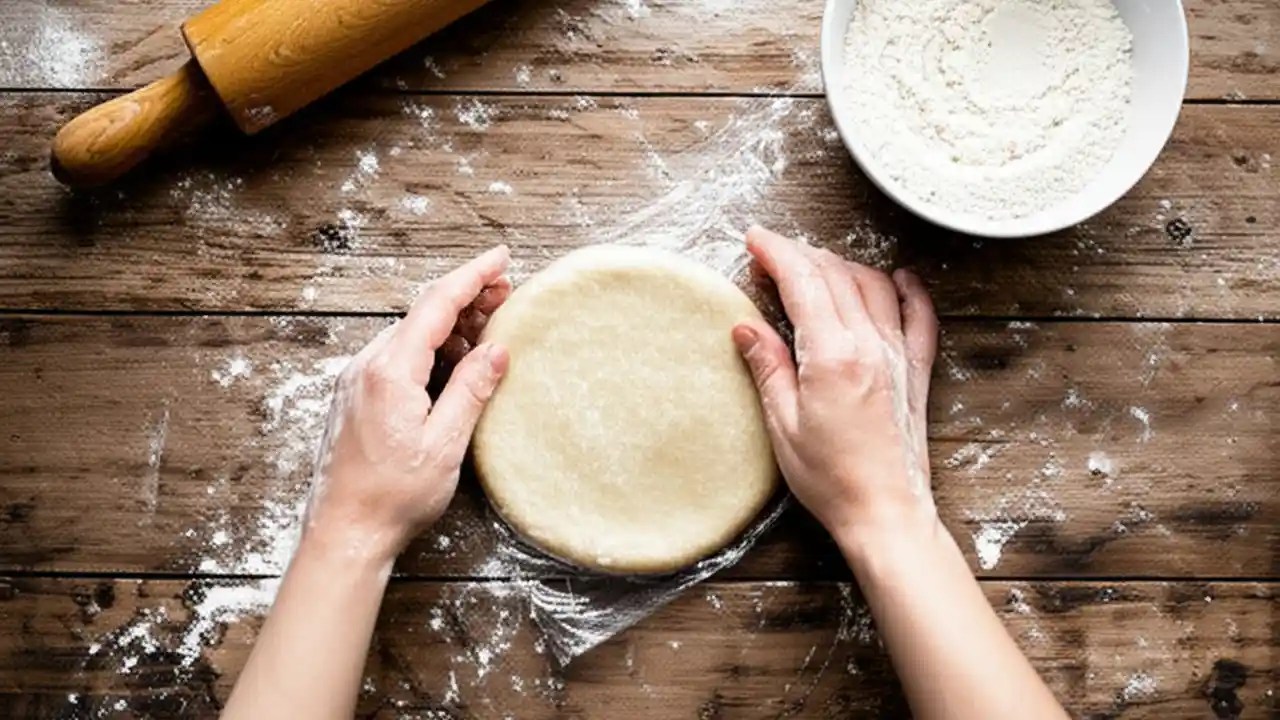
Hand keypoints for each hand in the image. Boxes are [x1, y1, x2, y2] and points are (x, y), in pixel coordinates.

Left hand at [304, 247, 512, 565]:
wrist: (344, 534)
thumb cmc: (392, 497)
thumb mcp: (445, 443)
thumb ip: (471, 389)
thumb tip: (497, 349)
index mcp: (389, 371)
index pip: (436, 304)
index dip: (472, 276)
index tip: (500, 258)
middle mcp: (367, 366)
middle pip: (422, 314)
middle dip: (467, 299)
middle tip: (506, 297)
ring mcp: (358, 382)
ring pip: (410, 335)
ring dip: (450, 327)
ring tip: (488, 334)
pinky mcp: (357, 398)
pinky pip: (397, 358)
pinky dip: (431, 351)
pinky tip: (454, 365)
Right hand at [732, 227, 938, 542]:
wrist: (885, 513)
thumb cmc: (831, 479)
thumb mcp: (783, 424)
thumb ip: (768, 366)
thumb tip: (746, 326)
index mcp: (832, 356)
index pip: (802, 282)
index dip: (776, 253)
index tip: (755, 240)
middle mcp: (871, 346)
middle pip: (835, 275)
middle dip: (800, 255)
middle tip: (771, 257)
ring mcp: (899, 356)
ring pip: (873, 285)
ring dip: (841, 266)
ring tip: (814, 267)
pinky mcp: (917, 372)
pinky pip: (920, 316)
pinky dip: (908, 290)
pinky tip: (898, 278)